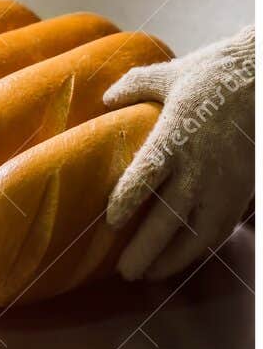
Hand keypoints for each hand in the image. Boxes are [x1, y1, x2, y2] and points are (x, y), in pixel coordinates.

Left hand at [103, 26, 254, 281]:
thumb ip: (135, 86)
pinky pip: (221, 230)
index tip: (110, 223)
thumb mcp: (172, 75)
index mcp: (174, 139)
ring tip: (149, 274)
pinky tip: (183, 259)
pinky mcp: (242, 191)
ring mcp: (223, 184)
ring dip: (172, 260)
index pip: (144, 178)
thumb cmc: (217, 74)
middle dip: (143, 251)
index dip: (125, 204)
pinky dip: (200, 249)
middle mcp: (199, 168)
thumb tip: (107, 99)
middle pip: (166, 220)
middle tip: (123, 272)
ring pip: (196, 236)